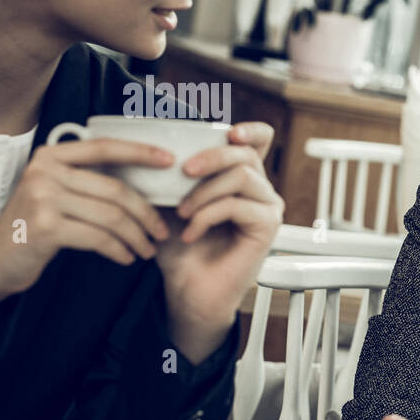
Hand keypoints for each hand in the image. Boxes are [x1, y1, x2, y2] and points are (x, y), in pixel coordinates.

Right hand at [0, 137, 172, 322]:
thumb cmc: (36, 225)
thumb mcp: (55, 192)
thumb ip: (87, 181)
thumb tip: (142, 181)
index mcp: (50, 157)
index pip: (103, 147)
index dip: (140, 152)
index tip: (168, 161)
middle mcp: (44, 172)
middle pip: (115, 190)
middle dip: (146, 214)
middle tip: (161, 232)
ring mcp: (42, 198)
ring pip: (112, 216)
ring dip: (137, 237)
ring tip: (146, 250)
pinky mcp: (45, 227)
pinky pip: (99, 238)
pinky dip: (119, 250)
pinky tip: (126, 257)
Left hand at [154, 124, 282, 361]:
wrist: (188, 290)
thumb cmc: (180, 249)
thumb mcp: (170, 201)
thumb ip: (172, 174)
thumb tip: (151, 144)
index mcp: (243, 178)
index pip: (260, 141)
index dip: (250, 129)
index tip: (227, 131)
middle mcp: (262, 190)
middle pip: (245, 153)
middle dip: (211, 156)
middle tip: (183, 172)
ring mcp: (268, 208)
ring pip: (241, 175)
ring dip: (204, 191)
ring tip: (181, 213)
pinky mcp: (268, 227)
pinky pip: (237, 204)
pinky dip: (207, 216)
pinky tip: (191, 232)